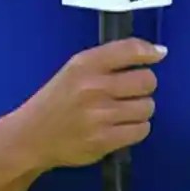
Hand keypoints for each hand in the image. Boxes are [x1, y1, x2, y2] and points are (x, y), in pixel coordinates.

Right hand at [12, 38, 165, 170]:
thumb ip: (109, 59)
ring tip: (124, 111)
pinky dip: (137, 128)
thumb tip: (157, 52)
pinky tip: (122, 126)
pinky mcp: (104, 140)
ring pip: (147, 107)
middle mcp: (94, 87)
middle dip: (145, 85)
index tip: (158, 54)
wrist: (31, 136)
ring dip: (141, 109)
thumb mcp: (74, 69)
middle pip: (147, 80)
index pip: (129, 50)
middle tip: (132, 91)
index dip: (150, 51)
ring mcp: (100, 116)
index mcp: (85, 64)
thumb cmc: (57, 99)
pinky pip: (141, 130)